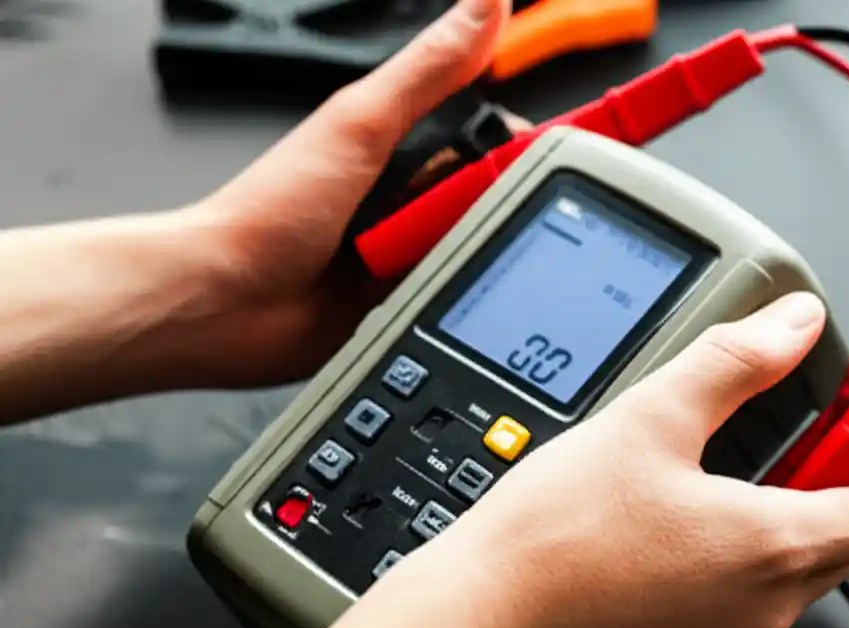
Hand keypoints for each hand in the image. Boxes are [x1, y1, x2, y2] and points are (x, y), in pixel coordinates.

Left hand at [179, 0, 513, 386]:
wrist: (223, 304)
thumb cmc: (268, 215)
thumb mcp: (361, 125)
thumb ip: (429, 69)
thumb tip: (486, 3)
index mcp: (399, 145)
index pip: (489, 137)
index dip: (522, 147)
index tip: (553, 158)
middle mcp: (404, 199)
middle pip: (490, 201)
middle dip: (489, 215)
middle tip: (455, 223)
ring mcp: (402, 254)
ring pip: (477, 254)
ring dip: (470, 261)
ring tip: (428, 262)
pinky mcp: (398, 304)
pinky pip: (450, 300)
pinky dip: (452, 302)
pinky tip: (439, 299)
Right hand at [228, 293, 848, 627]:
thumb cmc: (551, 541)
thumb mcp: (649, 418)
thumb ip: (735, 363)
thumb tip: (792, 325)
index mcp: (772, 547)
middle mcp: (764, 611)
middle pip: (845, 542)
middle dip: (832, 485)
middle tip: (789, 439)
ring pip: (791, 580)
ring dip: (780, 526)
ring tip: (714, 480)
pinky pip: (741, 612)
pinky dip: (735, 569)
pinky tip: (671, 535)